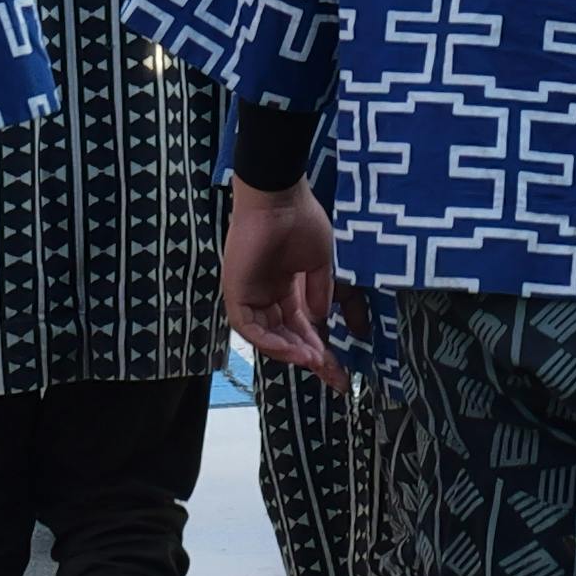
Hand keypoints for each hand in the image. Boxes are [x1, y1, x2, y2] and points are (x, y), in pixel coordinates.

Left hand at [224, 179, 345, 380]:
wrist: (280, 199)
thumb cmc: (302, 221)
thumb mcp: (320, 263)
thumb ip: (320, 292)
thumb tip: (322, 321)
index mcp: (285, 288)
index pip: (301, 327)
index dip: (320, 349)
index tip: (339, 370)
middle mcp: (266, 296)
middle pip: (286, 337)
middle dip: (309, 358)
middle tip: (332, 376)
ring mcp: (250, 295)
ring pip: (267, 337)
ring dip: (290, 352)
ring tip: (314, 361)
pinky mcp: (236, 292)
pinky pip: (249, 327)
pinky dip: (269, 341)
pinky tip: (291, 349)